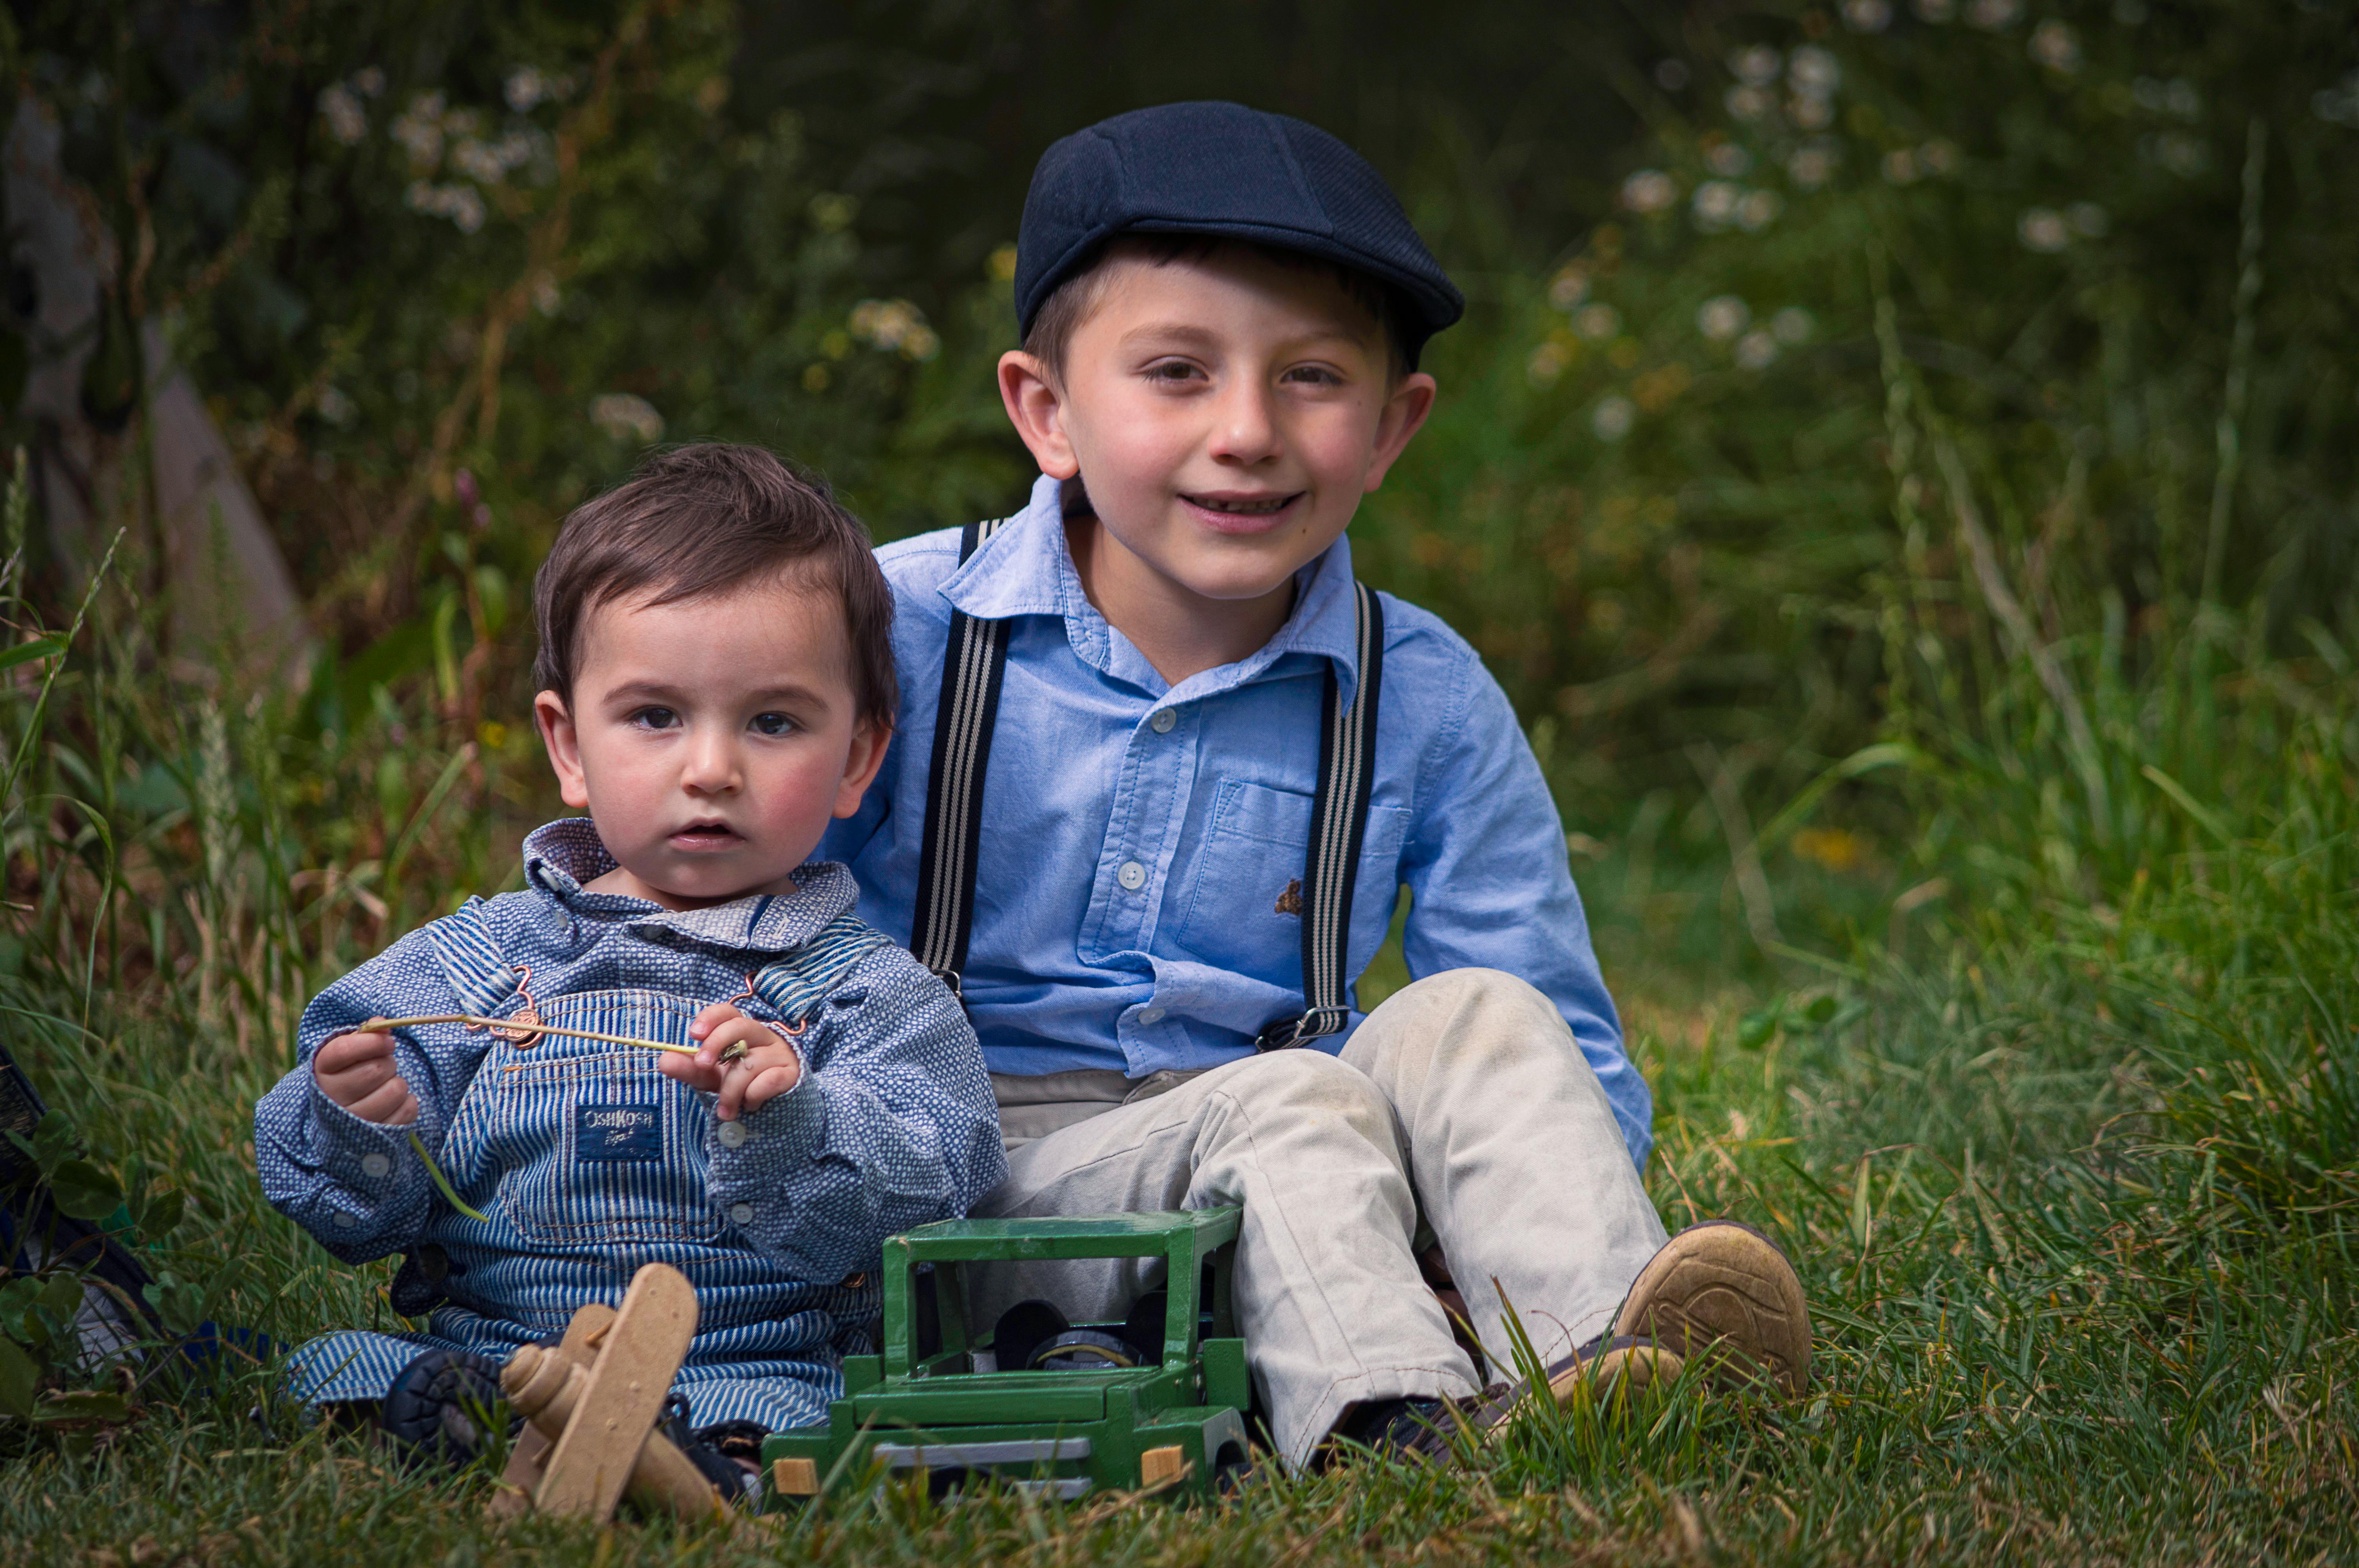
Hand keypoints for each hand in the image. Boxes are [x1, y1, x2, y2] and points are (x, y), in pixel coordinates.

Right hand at [314, 1023, 419, 1124]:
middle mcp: (333, 1098)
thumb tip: (381, 1024)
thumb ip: (366, 1034)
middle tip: (383, 1067)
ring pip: (394, 1090)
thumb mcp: (350, 1051)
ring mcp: (353, 1121)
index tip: (386, 1042)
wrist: (342, 1114)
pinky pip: (407, 1111)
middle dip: (387, 1063)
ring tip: (386, 1085)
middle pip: (376, 1070)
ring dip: (397, 1083)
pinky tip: (393, 1102)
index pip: (345, 1050)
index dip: (373, 1042)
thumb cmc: (350, 1074)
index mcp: (323, 1071)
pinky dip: (407, 1102)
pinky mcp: (376, 1135)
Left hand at [660, 1002, 802, 1121]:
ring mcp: (780, 1054)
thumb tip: (664, 1060)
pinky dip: (752, 1097)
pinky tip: (750, 1106)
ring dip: (731, 1091)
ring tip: (725, 1110)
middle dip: (716, 1045)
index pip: (727, 1012)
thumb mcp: (711, 1077)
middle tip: (701, 1066)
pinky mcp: (791, 1074)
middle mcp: (763, 1036)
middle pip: (740, 1026)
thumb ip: (690, 1069)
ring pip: (749, 1062)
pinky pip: (767, 1081)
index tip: (693, 1035)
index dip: (710, 1018)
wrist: (777, 1108)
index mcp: (742, 1031)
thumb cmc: (741, 1085)